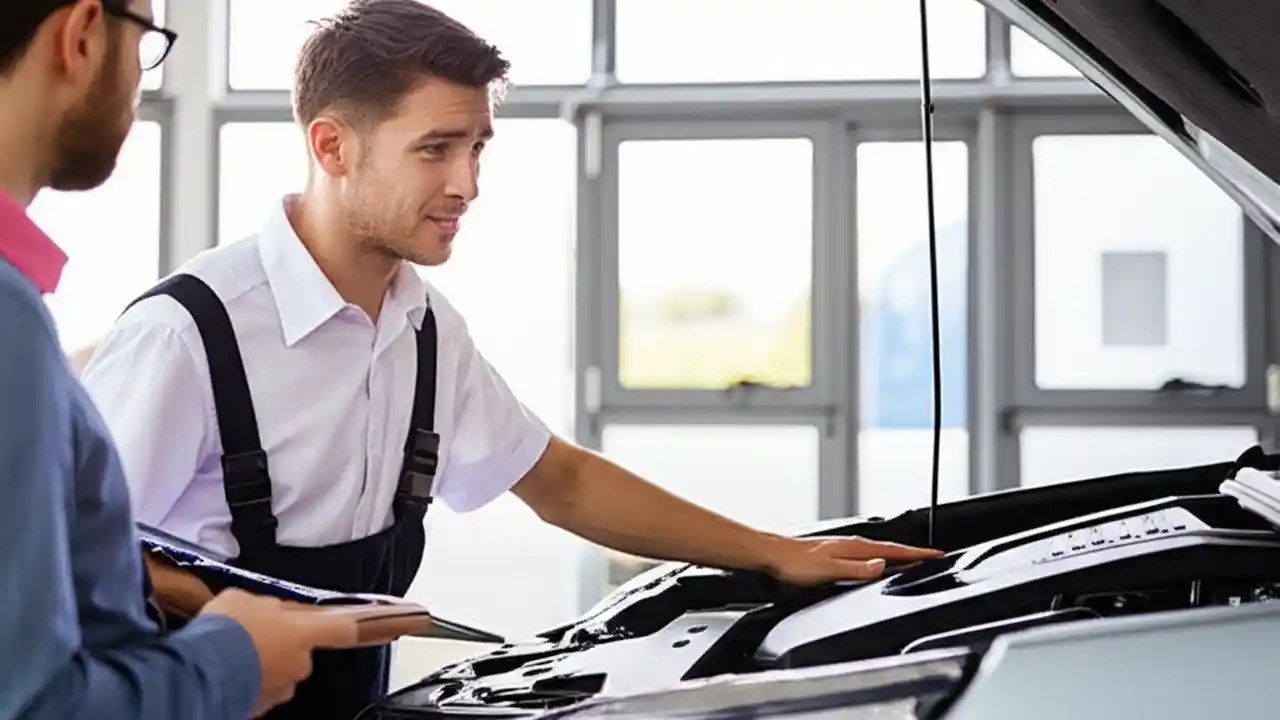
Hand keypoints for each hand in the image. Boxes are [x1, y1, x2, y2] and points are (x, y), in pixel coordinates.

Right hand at [200, 589, 359, 716]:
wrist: (201, 671)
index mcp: (303, 633)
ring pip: (277, 673)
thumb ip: (265, 607)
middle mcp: (299, 665)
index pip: (341, 631)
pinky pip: (257, 689)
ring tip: (231, 653)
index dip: (348, 627)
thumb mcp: (244, 600)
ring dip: (260, 664)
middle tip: (254, 634)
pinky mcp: (259, 707)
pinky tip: (224, 671)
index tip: (354, 626)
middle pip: (299, 652)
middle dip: (280, 645)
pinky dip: (245, 682)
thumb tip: (267, 612)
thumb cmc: (228, 629)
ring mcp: (280, 689)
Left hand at [762, 535, 943, 585]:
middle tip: (933, 557)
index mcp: (855, 547)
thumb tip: (881, 566)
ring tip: (914, 560)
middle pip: (891, 549)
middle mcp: (852, 545)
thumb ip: (856, 569)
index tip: (936, 554)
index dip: (916, 554)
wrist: (774, 555)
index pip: (893, 551)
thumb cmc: (796, 563)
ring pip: (880, 552)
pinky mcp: (838, 553)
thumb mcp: (829, 570)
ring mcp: (845, 548)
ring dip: (899, 556)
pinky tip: (879, 564)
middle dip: (913, 553)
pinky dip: (882, 559)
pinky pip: (868, 555)